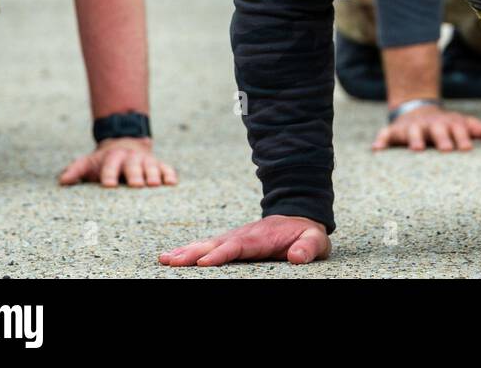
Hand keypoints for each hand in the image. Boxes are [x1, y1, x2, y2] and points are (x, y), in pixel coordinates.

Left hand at [58, 137, 177, 187]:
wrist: (125, 143)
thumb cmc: (104, 161)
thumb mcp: (88, 162)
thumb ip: (76, 170)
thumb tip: (62, 181)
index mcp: (113, 158)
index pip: (110, 166)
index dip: (109, 175)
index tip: (108, 185)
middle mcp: (131, 158)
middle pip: (133, 166)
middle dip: (135, 174)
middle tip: (136, 185)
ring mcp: (146, 161)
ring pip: (151, 167)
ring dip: (153, 175)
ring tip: (154, 185)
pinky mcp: (159, 164)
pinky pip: (167, 168)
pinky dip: (169, 174)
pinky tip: (172, 183)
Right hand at [159, 215, 329, 266]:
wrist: (299, 217)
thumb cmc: (306, 234)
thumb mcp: (315, 240)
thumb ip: (308, 247)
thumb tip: (297, 257)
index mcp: (261, 237)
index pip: (239, 246)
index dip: (222, 253)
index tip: (204, 262)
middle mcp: (243, 235)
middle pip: (215, 244)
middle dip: (194, 253)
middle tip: (171, 260)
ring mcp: (234, 237)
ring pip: (207, 244)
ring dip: (186, 251)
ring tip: (165, 259)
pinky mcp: (229, 242)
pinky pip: (207, 246)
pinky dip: (189, 251)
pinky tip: (172, 257)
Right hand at [371, 104, 480, 151]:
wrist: (417, 111)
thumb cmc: (447, 126)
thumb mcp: (465, 125)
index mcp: (451, 123)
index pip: (460, 128)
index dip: (464, 137)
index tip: (469, 149)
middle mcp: (434, 124)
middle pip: (439, 129)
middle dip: (444, 137)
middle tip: (447, 149)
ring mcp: (414, 127)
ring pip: (413, 131)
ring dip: (415, 138)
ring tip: (416, 149)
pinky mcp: (395, 131)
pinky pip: (386, 135)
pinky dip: (382, 140)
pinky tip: (377, 149)